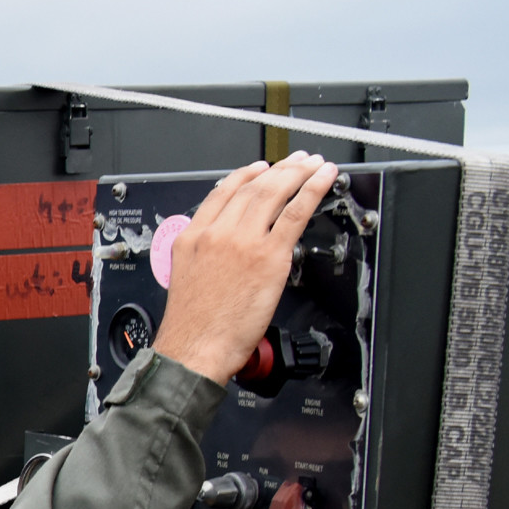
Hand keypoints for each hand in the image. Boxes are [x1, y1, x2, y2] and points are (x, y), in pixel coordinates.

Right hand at [154, 153, 340, 383]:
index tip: (259, 169)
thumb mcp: (185, 279)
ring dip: (298, 173)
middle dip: (279, 169)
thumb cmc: (193, 326)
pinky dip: (313, 190)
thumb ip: (204, 256)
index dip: (245, 175)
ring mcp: (244, 242)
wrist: (195, 348)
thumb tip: (224, 250)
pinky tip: (323, 179)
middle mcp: (217, 234)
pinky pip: (295, 212)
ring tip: (313, 165)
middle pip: (252, 188)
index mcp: (191, 238)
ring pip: (274, 193)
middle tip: (296, 161)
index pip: (221, 193)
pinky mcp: (270, 255)